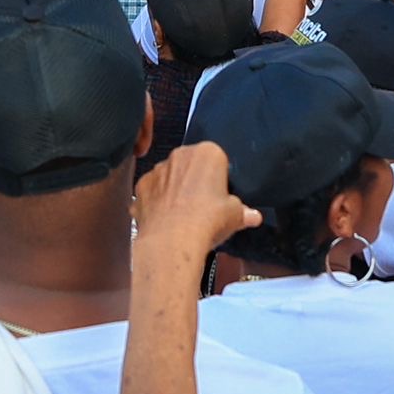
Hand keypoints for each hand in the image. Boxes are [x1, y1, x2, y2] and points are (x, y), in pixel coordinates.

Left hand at [134, 142, 261, 263]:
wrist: (172, 240)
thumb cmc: (207, 220)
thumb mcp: (235, 216)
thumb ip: (243, 211)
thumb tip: (252, 216)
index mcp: (207, 153)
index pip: (217, 160)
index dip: (220, 179)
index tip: (221, 195)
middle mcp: (179, 155)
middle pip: (191, 166)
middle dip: (196, 181)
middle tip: (204, 206)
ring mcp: (157, 170)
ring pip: (170, 177)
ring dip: (175, 190)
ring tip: (184, 216)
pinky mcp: (140, 186)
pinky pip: (152, 192)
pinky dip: (157, 202)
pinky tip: (166, 220)